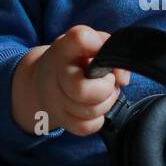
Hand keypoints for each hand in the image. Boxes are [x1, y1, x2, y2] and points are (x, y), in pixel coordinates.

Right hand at [12, 25, 129, 136]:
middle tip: (106, 81)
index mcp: (65, 48)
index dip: (95, 44)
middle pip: (82, 90)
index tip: (98, 49)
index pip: (79, 38)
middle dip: (105, 88)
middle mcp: (55, 74)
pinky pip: (87, 127)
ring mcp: (55, 100)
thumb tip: (124, 78)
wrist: (42, 80)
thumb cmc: (73, 59)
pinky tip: (94, 107)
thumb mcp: (88, 44)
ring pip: (90, 111)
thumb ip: (110, 50)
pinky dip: (97, 119)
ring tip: (102, 93)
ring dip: (105, 103)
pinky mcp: (61, 120)